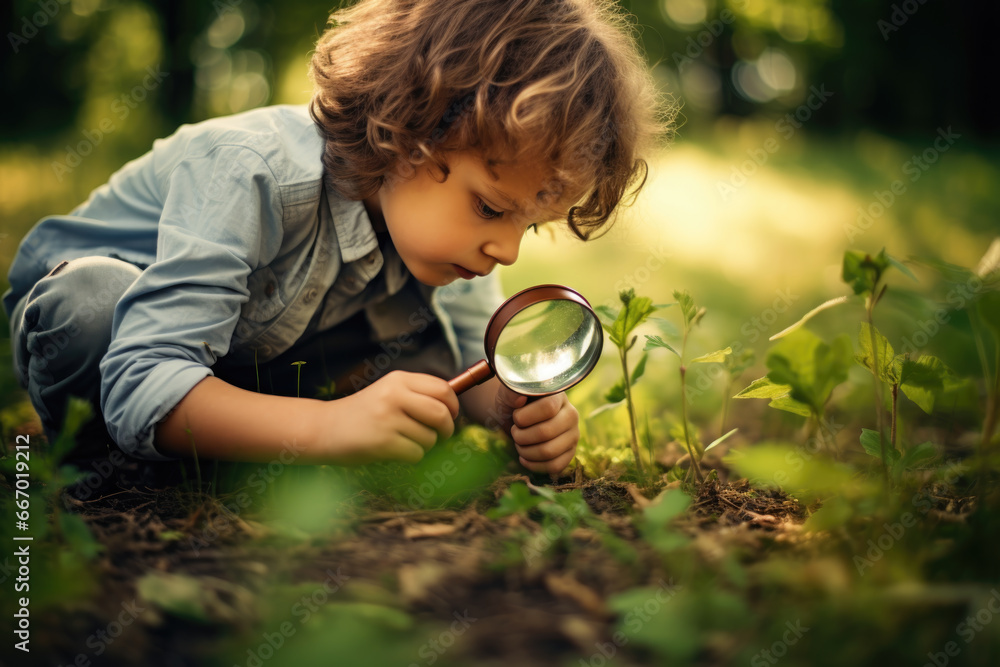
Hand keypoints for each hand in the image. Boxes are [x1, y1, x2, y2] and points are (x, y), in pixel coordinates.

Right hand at [321, 371, 458, 463]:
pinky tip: (395, 451)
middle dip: (447, 429)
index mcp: (398, 380)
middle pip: (441, 413)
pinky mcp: (383, 442)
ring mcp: (388, 419)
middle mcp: (394, 395)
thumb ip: (417, 395)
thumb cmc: (363, 413)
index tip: (451, 415)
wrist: (325, 428)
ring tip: (406, 442)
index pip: (443, 388)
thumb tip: (453, 408)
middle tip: (441, 436)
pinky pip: (416, 454)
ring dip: (425, 446)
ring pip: (430, 437)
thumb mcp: (388, 392)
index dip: (454, 405)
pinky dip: (412, 457)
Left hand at [496, 385, 579, 474]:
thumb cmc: (515, 406)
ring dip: (525, 451)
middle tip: (514, 433)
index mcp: (558, 396)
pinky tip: (524, 458)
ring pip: (549, 451)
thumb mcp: (509, 395)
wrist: (520, 421)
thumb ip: (511, 392)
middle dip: (521, 436)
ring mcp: (573, 435)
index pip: (548, 408)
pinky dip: (534, 465)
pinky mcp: (570, 453)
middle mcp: (571, 414)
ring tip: (519, 444)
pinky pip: (554, 466)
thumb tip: (520, 399)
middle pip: (546, 432)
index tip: (515, 417)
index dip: (525, 417)